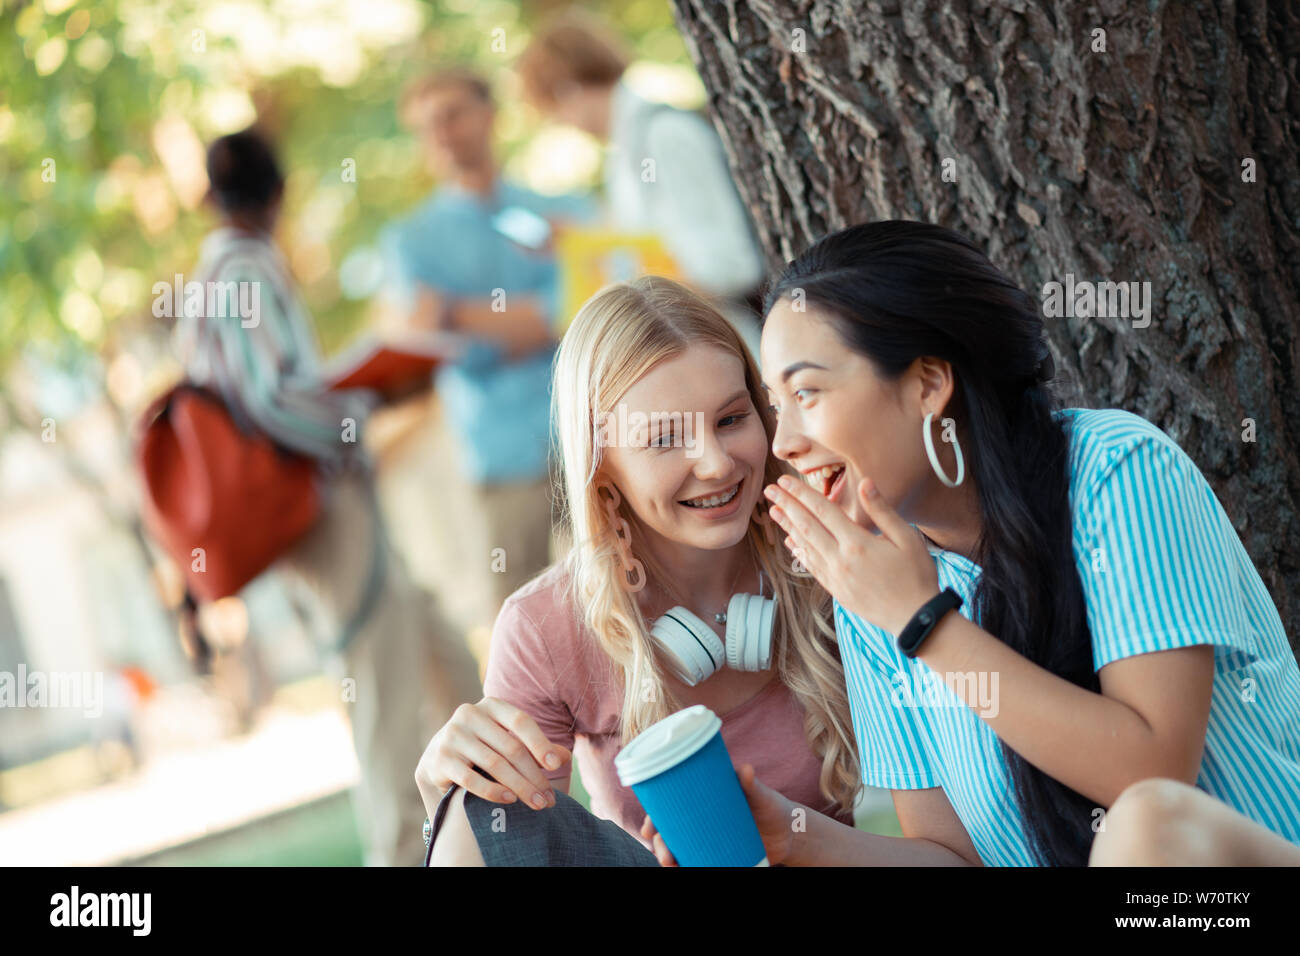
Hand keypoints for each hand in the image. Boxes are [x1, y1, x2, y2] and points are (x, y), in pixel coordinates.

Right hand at [414, 698, 570, 815]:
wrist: (438, 760)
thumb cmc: (482, 748)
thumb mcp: (507, 741)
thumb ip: (534, 747)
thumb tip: (565, 758)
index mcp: (490, 705)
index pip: (521, 721)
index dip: (540, 743)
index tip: (556, 765)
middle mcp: (469, 715)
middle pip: (510, 747)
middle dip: (533, 775)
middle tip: (548, 799)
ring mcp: (452, 736)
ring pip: (494, 764)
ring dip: (519, 787)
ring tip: (536, 803)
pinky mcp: (440, 759)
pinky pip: (471, 779)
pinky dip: (493, 791)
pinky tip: (510, 800)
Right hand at [639, 764, 799, 865]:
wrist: (789, 833)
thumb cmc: (771, 806)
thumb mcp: (760, 795)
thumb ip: (751, 784)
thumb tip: (746, 769)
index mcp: (702, 799)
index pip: (670, 805)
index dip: (654, 815)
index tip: (649, 827)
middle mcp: (700, 819)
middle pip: (669, 831)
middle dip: (659, 843)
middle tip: (663, 853)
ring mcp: (707, 838)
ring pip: (678, 849)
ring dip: (668, 859)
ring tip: (672, 866)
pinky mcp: (716, 855)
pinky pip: (694, 861)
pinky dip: (684, 867)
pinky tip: (680, 871)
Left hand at [763, 474, 939, 634]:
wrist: (916, 618)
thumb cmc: (917, 575)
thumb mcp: (907, 538)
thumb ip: (882, 510)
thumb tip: (865, 483)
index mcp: (858, 544)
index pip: (823, 512)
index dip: (802, 494)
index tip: (785, 482)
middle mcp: (841, 560)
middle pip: (807, 527)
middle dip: (787, 506)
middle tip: (770, 491)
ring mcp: (836, 577)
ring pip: (805, 546)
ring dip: (788, 526)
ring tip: (773, 511)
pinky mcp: (836, 590)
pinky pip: (811, 566)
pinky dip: (799, 551)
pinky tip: (791, 541)